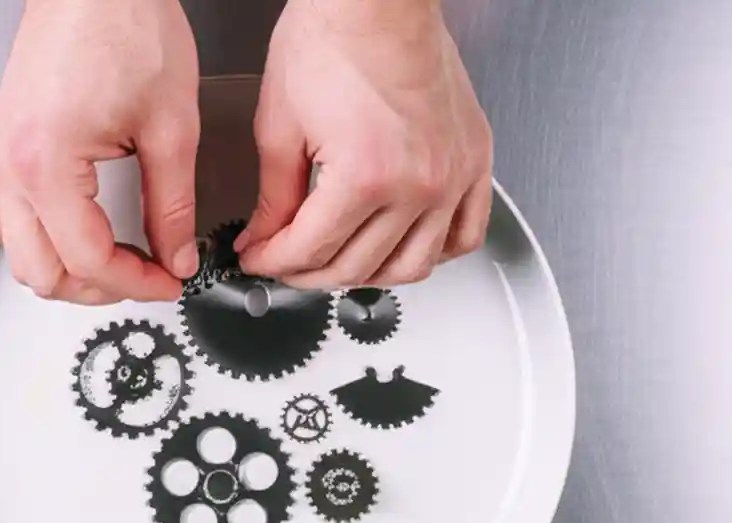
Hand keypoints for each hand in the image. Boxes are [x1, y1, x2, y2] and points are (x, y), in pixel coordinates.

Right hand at [0, 0, 199, 303]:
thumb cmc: (125, 26)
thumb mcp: (171, 127)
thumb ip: (173, 206)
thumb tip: (177, 255)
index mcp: (46, 163)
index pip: (88, 260)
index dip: (137, 283)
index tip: (169, 282)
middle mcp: (9, 165)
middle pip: (41, 273)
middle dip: (98, 288)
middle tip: (145, 277)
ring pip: (15, 252)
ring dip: (64, 269)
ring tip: (116, 260)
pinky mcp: (0, 145)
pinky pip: (4, 217)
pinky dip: (41, 239)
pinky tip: (81, 229)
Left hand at [236, 0, 492, 288]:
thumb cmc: (332, 39)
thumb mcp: (279, 126)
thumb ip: (274, 198)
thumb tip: (266, 238)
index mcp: (365, 175)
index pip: (310, 250)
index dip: (272, 261)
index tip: (257, 258)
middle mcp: (417, 184)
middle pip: (356, 267)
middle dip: (308, 273)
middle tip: (285, 262)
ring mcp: (451, 177)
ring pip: (411, 266)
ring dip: (367, 275)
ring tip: (338, 262)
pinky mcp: (474, 162)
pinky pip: (464, 235)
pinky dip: (434, 253)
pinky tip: (403, 246)